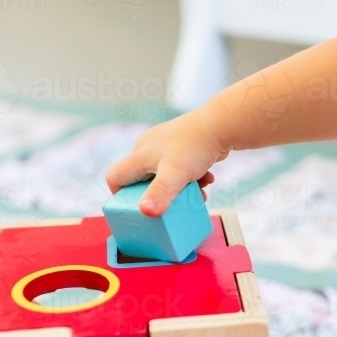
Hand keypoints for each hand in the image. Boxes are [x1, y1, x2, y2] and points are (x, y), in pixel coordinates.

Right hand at [105, 112, 226, 216]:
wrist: (220, 125)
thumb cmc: (194, 146)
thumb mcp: (175, 174)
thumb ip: (159, 194)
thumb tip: (145, 211)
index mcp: (139, 155)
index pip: (115, 177)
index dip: (121, 195)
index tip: (138, 207)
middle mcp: (147, 149)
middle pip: (142, 180)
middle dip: (160, 195)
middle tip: (175, 202)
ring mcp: (164, 147)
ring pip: (165, 176)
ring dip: (180, 188)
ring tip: (197, 192)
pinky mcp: (181, 148)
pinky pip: (180, 169)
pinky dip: (191, 178)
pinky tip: (206, 179)